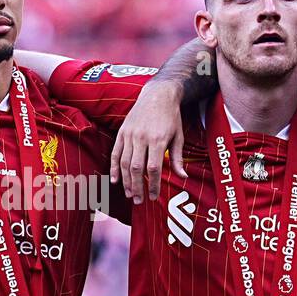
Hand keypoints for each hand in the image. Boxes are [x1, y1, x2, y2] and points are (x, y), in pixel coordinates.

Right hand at [110, 80, 187, 202]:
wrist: (158, 94)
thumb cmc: (171, 117)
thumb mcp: (179, 136)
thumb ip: (178, 158)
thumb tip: (182, 177)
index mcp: (158, 139)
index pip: (153, 168)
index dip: (152, 184)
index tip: (153, 196)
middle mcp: (142, 137)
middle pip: (136, 168)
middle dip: (137, 187)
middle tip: (139, 201)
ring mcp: (130, 134)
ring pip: (124, 162)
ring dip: (126, 181)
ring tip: (129, 194)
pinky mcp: (122, 132)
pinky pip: (116, 152)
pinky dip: (114, 167)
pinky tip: (115, 180)